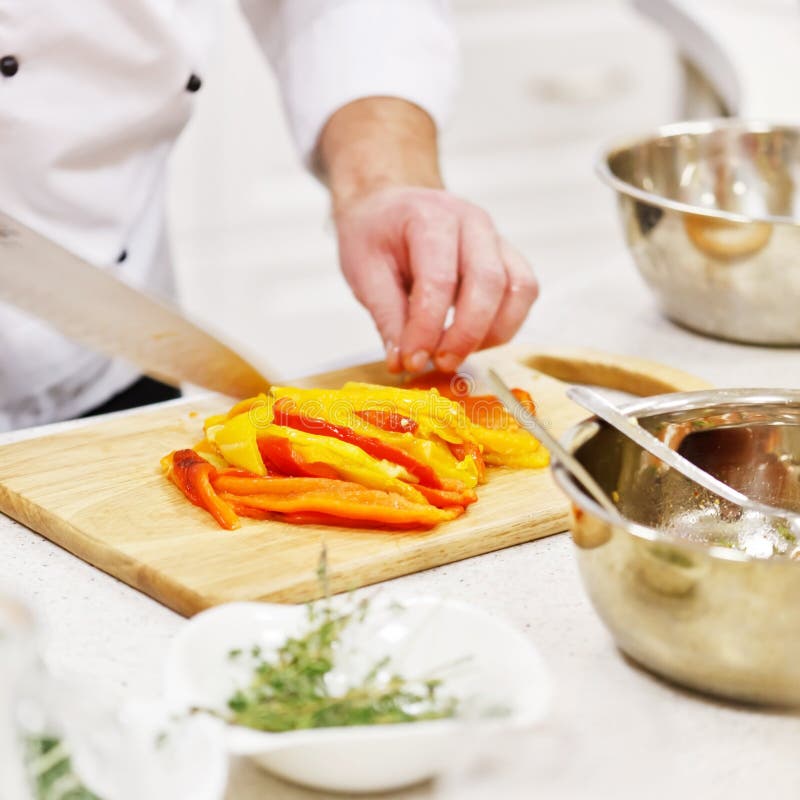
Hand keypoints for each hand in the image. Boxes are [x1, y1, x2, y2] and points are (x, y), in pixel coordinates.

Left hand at [334, 185, 538, 372]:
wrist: (390, 206)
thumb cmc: (376, 233)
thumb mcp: (364, 271)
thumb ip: (386, 317)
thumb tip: (403, 362)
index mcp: (430, 217)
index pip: (439, 280)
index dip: (427, 328)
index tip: (412, 360)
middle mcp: (472, 222)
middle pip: (488, 282)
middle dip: (466, 334)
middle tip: (440, 364)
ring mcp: (496, 238)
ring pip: (518, 288)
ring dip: (493, 332)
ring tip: (457, 354)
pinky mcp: (507, 257)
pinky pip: (524, 292)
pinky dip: (505, 324)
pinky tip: (474, 340)